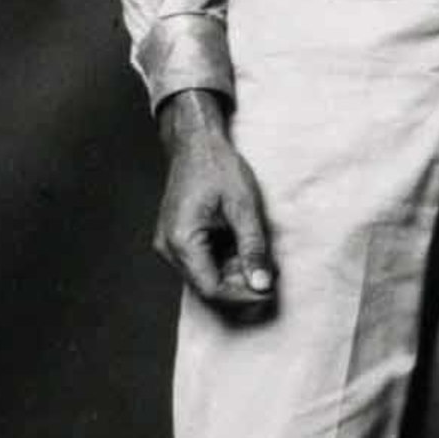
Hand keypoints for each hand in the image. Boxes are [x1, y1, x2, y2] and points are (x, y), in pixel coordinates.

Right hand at [154, 91, 276, 315]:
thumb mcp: (243, 208)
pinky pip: (202, 262)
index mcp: (181, 241)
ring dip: (234, 273)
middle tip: (269, 273)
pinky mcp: (178, 240)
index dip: (242, 295)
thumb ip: (252, 249)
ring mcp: (171, 245)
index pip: (211, 289)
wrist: (196, 142)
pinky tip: (243, 246)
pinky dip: (225, 260)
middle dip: (240, 284)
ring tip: (258, 255)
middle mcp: (168, 248)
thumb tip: (261, 284)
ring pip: (206, 276)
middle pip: (207, 286)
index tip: (269, 289)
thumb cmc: (217, 167)